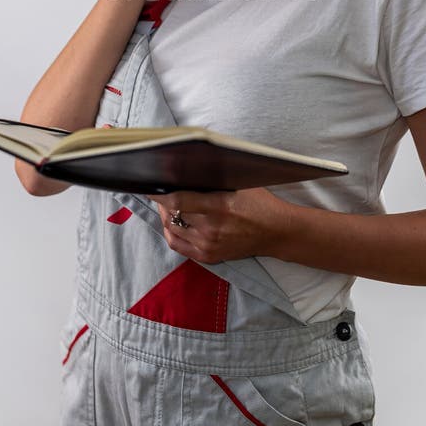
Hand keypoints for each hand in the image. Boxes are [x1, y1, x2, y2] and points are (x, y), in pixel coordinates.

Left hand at [149, 187, 292, 263]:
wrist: (275, 232)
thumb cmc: (259, 202)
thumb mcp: (239, 183)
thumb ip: (213, 179)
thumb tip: (185, 169)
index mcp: (218, 206)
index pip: (178, 201)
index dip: (160, 194)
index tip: (149, 186)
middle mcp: (211, 228)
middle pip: (172, 214)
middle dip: (163, 202)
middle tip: (162, 191)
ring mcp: (208, 245)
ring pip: (172, 229)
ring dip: (166, 216)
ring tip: (167, 205)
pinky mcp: (208, 256)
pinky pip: (178, 245)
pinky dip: (170, 232)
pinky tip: (171, 222)